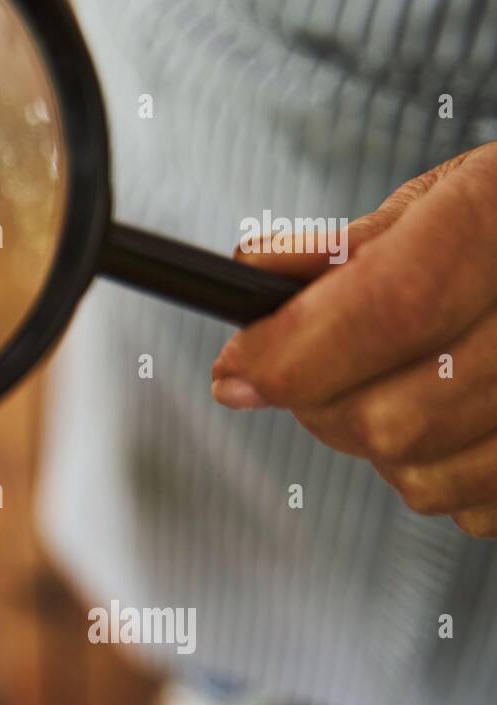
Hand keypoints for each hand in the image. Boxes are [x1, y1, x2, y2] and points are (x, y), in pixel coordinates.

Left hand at [211, 143, 496, 536]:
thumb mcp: (448, 197)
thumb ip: (347, 247)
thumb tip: (252, 273)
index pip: (389, 308)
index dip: (293, 352)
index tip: (235, 370)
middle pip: (393, 417)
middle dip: (317, 405)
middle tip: (302, 371)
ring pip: (422, 476)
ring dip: (371, 445)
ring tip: (387, 384)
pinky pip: (470, 507)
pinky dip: (434, 473)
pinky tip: (449, 418)